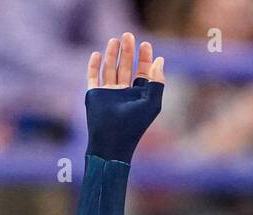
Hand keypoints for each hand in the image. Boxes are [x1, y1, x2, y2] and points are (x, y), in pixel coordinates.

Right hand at [84, 32, 166, 161]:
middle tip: (128, 35)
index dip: (144, 58)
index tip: (145, 44)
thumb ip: (157, 81)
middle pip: (126, 67)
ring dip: (112, 54)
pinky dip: (94, 65)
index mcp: (139, 95)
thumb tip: (160, 60)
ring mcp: (108, 94)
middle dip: (128, 51)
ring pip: (110, 69)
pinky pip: (93, 77)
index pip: (142, 72)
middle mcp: (124, 93)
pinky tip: (97, 54)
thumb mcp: (152, 102)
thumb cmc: (135, 125)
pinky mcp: (94, 95)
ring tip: (115, 40)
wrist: (112, 140)